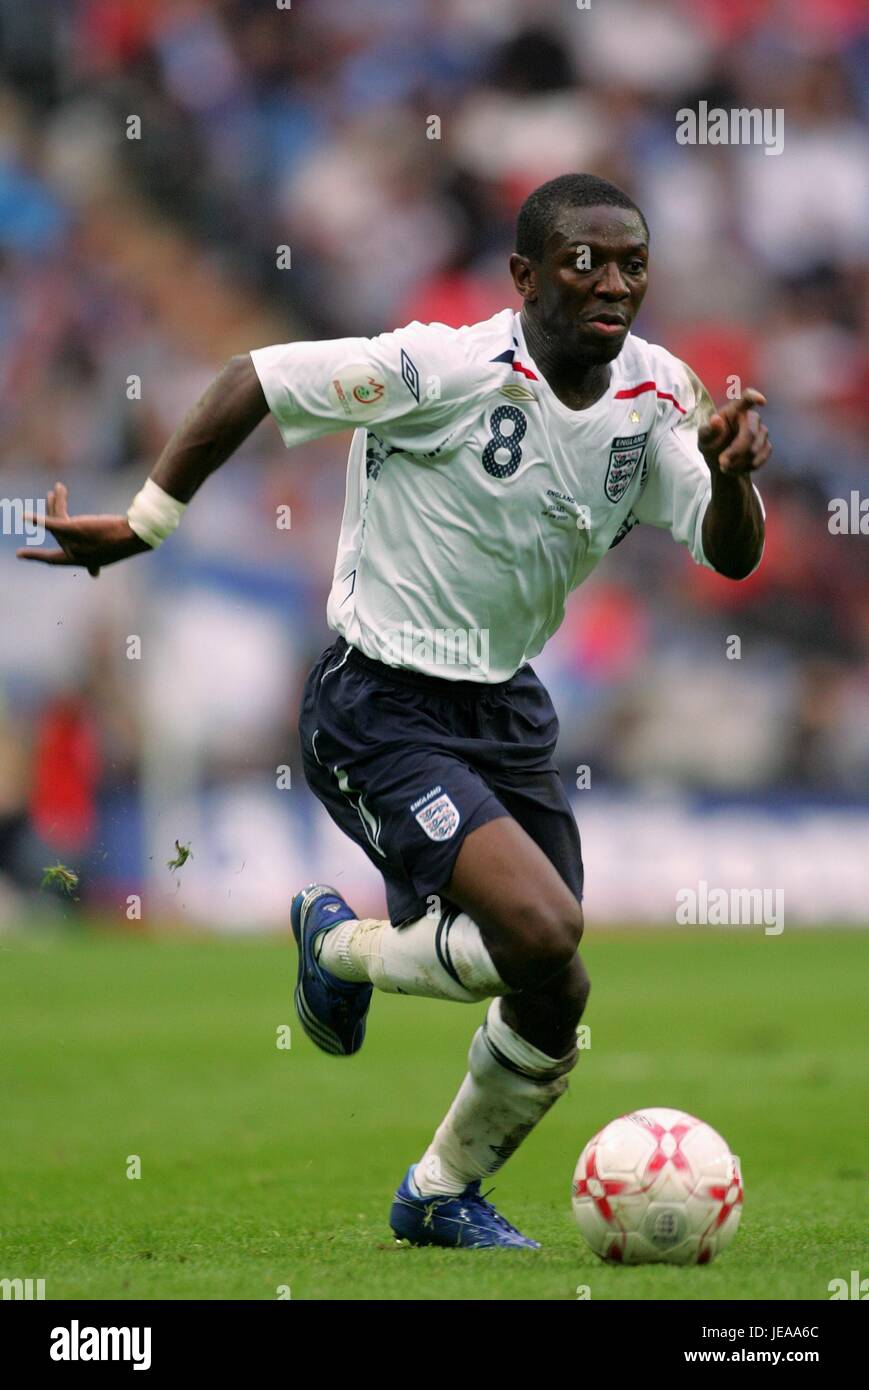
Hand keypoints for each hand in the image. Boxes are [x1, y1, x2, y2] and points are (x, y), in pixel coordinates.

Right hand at [16, 482, 150, 576]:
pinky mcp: (73, 528)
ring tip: (58, 489)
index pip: (54, 560)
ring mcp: (73, 542)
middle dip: (54, 509)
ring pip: (57, 519)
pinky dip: (38, 519)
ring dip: (56, 502)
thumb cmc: (123, 543)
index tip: (19, 554)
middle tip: (52, 495)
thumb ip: (93, 564)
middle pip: (56, 529)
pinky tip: (25, 516)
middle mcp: (73, 554)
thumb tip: (94, 575)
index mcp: (79, 561)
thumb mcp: (104, 556)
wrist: (132, 536)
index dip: (37, 556)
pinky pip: (52, 522)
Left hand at [698, 389, 770, 476]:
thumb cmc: (711, 444)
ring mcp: (761, 431)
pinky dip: (746, 466)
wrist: (721, 463)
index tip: (762, 401)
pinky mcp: (766, 446)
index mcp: (734, 410)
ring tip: (725, 467)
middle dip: (737, 450)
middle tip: (722, 463)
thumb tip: (716, 420)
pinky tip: (736, 468)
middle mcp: (751, 418)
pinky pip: (761, 457)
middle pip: (751, 432)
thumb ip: (708, 431)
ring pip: (755, 448)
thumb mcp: (704, 439)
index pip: (747, 398)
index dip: (754, 397)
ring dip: (739, 461)